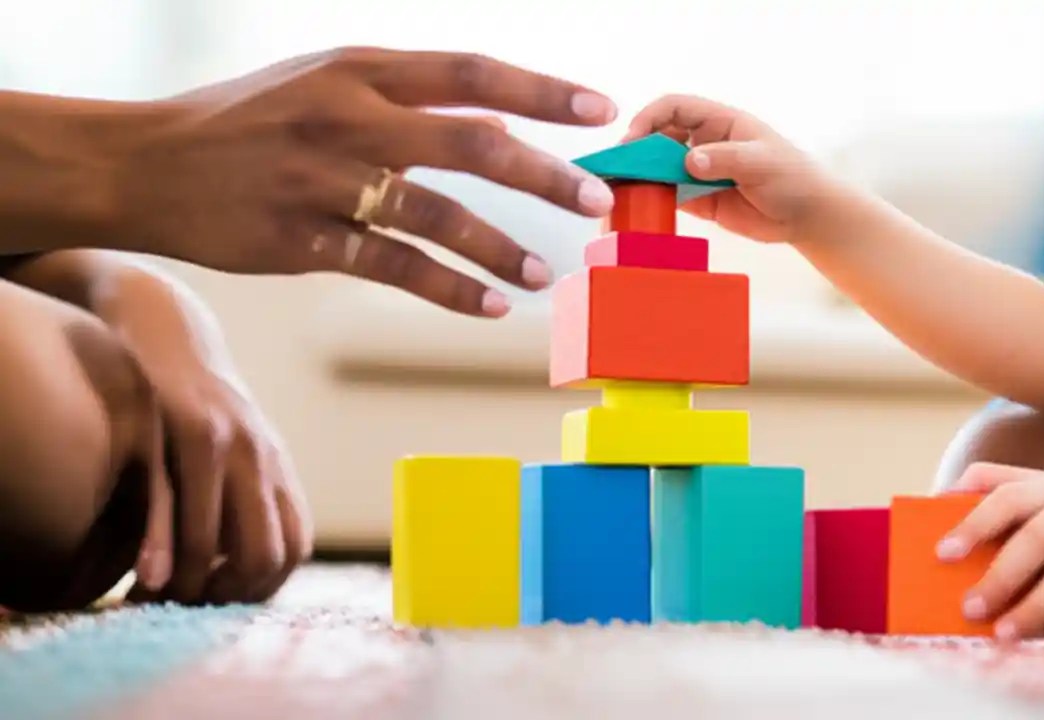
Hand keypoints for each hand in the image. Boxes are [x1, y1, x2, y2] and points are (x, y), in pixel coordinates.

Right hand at [94, 267, 310, 604]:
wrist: (169, 332)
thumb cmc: (195, 406)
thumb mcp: (232, 452)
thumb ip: (246, 502)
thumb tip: (251, 571)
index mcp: (277, 469)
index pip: (293, 549)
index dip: (263, 586)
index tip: (222, 596)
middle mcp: (262, 460)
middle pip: (267, 555)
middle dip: (229, 595)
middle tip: (191, 602)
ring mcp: (227, 444)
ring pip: (219, 542)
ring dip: (189, 581)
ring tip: (157, 591)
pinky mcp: (184, 428)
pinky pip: (176, 507)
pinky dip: (162, 550)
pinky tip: (144, 571)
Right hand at [102, 48, 618, 316]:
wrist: (143, 162)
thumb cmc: (245, 121)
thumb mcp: (319, 78)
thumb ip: (397, 94)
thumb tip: (489, 116)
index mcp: (358, 68)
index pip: (469, 72)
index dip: (540, 91)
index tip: (599, 108)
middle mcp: (346, 116)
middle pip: (469, 144)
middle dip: (542, 174)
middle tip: (594, 201)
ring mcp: (323, 179)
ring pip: (435, 213)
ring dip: (499, 246)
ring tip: (544, 273)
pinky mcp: (301, 239)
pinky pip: (393, 267)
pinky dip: (448, 288)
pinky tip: (489, 305)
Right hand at [622, 94, 834, 243]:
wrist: (807, 215)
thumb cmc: (791, 177)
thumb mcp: (761, 162)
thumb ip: (725, 159)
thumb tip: (689, 160)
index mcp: (719, 121)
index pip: (674, 108)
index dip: (649, 118)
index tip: (634, 139)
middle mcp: (704, 143)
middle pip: (659, 138)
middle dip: (637, 151)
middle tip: (620, 169)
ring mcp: (699, 172)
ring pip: (659, 169)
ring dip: (640, 177)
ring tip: (621, 191)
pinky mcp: (699, 200)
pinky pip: (668, 196)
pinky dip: (653, 200)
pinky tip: (641, 208)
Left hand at [938, 463, 1043, 640]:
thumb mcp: (1036, 487)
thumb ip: (988, 485)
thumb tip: (934, 500)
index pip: (1008, 497)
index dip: (975, 524)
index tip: (943, 554)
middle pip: (1042, 537)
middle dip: (1003, 575)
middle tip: (969, 608)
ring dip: (1040, 605)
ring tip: (1005, 633)